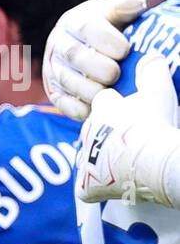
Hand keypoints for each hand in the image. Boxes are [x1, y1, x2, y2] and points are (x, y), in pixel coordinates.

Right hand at [43, 0, 147, 120]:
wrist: (91, 48)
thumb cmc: (110, 30)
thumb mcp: (116, 13)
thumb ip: (125, 6)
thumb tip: (135, 4)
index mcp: (73, 22)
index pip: (86, 27)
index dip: (106, 39)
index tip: (125, 50)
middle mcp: (58, 44)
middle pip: (73, 55)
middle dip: (97, 67)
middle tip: (116, 74)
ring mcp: (53, 68)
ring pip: (65, 79)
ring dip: (88, 89)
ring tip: (109, 93)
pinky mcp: (53, 90)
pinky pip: (60, 101)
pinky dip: (76, 108)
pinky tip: (93, 110)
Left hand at [77, 52, 179, 206]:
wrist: (154, 160)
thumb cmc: (157, 126)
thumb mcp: (160, 93)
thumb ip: (154, 72)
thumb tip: (152, 55)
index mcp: (102, 107)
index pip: (104, 100)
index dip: (119, 105)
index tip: (133, 113)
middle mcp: (87, 131)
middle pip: (96, 128)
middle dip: (110, 132)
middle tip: (133, 139)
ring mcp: (85, 158)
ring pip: (90, 156)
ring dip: (103, 158)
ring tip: (125, 162)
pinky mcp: (86, 184)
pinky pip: (84, 188)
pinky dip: (94, 188)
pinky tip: (110, 187)